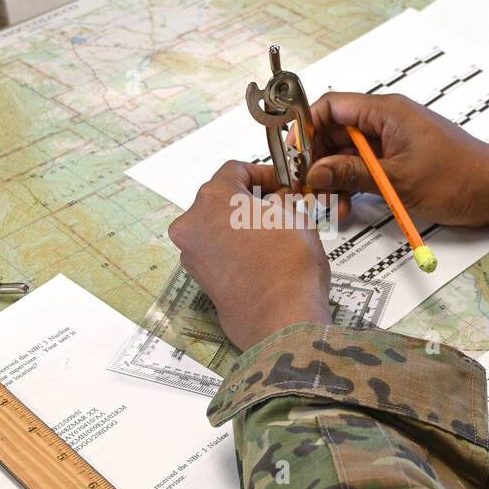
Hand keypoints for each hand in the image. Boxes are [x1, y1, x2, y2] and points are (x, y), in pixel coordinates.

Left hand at [168, 161, 331, 349]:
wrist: (281, 319)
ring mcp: (192, 254)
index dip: (264, 173)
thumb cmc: (290, 264)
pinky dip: (235, 248)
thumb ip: (282, 200)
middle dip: (251, 199)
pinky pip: (217, 252)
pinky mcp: (200, 279)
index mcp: (213, 198)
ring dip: (241, 224)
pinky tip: (262, 255)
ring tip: (274, 232)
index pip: (235, 170)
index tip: (281, 183)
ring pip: (217, 227)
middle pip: (221, 198)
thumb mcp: (296, 216)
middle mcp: (193, 224)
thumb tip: (277, 200)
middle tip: (281, 206)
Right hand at [304, 92, 488, 226]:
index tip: (296, 156)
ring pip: (346, 153)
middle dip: (317, 161)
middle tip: (308, 189)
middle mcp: (386, 121)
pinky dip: (351, 185)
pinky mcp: (398, 159)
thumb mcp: (398, 180)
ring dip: (333, 178)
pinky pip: (363, 167)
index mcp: (386, 111)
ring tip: (331, 205)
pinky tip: (348, 205)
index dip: (307, 129)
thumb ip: (352, 174)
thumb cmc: (461, 178)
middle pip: (334, 133)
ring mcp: (392, 140)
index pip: (330, 106)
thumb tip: (317, 172)